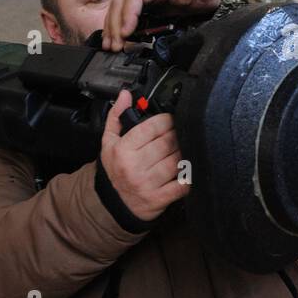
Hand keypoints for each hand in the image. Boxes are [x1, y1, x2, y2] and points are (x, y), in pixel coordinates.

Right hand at [98, 90, 187, 221]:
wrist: (116, 202)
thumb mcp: (110, 142)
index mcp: (123, 150)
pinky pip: (183, 184)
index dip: (166, 121)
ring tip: (178, 152)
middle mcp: (134, 167)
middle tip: (176, 136)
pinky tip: (183, 171)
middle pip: (169, 142)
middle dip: (176, 136)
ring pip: (178, 161)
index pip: (153, 127)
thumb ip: (117, 116)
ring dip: (182, 155)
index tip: (169, 121)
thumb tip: (126, 95)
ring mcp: (147, 184)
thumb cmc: (116, 168)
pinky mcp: (159, 199)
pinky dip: (187, 177)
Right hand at [101, 0, 221, 50]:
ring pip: (117, 9)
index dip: (128, 13)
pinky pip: (122, 16)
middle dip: (115, 24)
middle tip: (117, 44)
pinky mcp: (142, 8)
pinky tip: (114, 41)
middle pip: (120, 3)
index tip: (127, 32)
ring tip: (112, 46)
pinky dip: (116, 28)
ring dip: (112, 28)